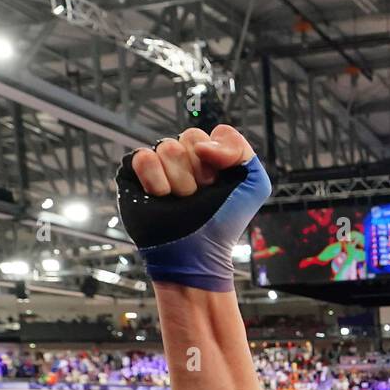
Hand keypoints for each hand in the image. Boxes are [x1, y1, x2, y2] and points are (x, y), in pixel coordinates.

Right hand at [116, 125, 269, 291]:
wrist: (196, 256)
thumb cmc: (223, 225)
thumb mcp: (254, 185)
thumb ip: (241, 149)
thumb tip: (202, 144)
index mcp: (210, 157)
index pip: (212, 133)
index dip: (217, 158)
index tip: (218, 185)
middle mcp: (184, 158)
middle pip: (189, 137)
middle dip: (198, 172)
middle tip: (199, 196)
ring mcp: (159, 165)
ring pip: (167, 146)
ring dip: (179, 181)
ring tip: (181, 202)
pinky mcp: (135, 176)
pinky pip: (143, 157)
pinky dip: (156, 182)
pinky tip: (161, 198)